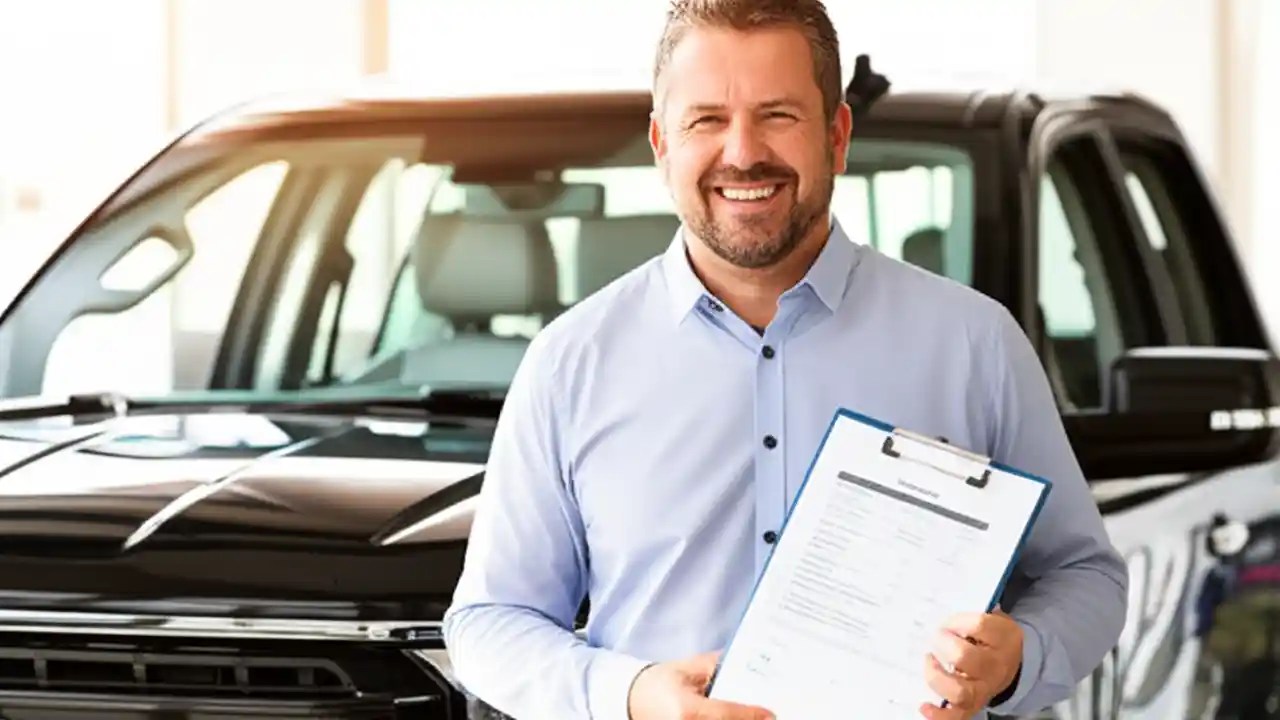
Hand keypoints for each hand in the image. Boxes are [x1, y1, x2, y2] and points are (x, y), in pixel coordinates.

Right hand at [627, 651, 774, 719]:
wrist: (630, 701)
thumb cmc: (657, 684)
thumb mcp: (686, 669)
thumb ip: (715, 665)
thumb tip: (745, 659)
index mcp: (686, 711)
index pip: (728, 714)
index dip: (752, 715)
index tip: (770, 713)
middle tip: (767, 715)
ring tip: (755, 715)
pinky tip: (738, 716)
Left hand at [920, 608, 1022, 718]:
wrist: (1014, 664)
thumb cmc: (992, 638)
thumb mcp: (993, 619)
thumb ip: (973, 615)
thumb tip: (943, 609)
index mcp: (1003, 638)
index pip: (978, 625)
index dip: (956, 621)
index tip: (948, 622)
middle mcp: (996, 666)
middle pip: (964, 657)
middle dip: (943, 644)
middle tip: (936, 639)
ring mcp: (985, 688)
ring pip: (960, 691)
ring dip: (937, 677)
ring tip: (929, 661)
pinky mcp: (974, 705)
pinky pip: (957, 715)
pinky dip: (939, 715)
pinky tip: (924, 706)